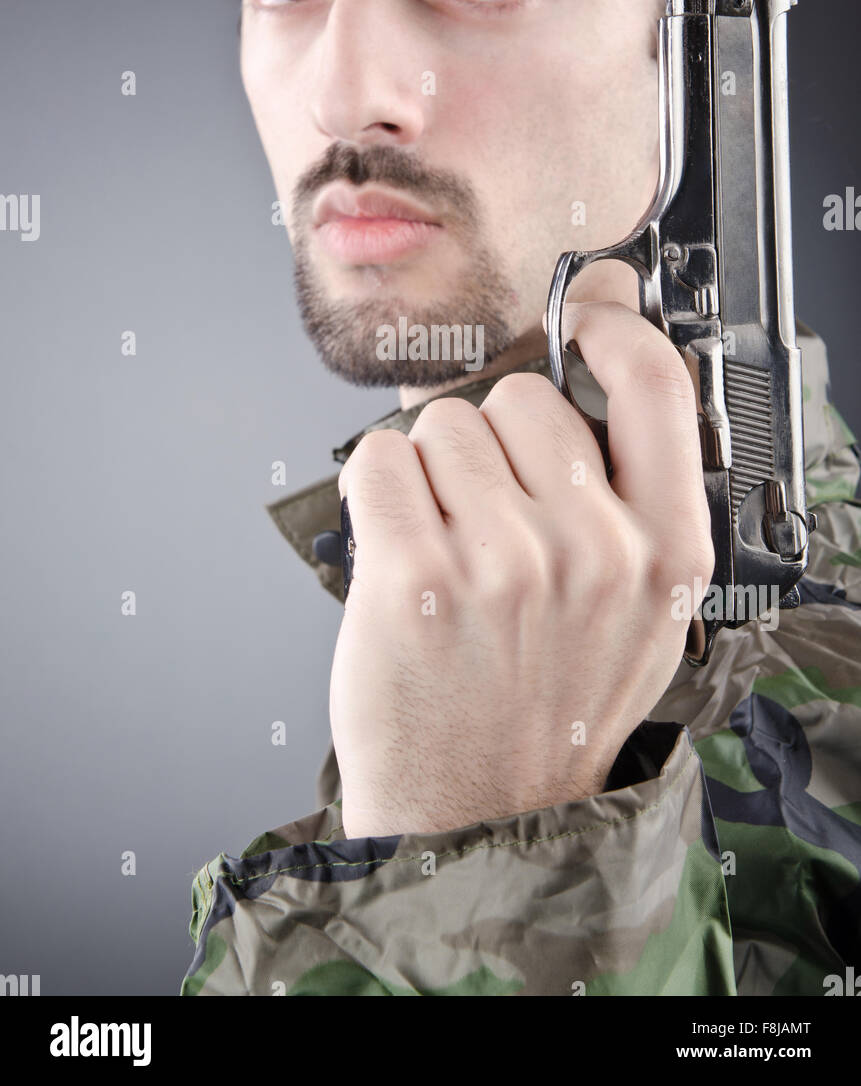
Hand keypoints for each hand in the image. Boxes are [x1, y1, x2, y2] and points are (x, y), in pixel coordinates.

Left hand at [330, 300, 713, 836]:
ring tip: (448, 555)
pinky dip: (376, 488)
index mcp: (666, 554)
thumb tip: (592, 376)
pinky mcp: (414, 576)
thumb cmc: (548, 709)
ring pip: (444, 427)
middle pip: (521, 399)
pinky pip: (380, 458)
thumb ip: (631, 503)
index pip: (658, 386)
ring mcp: (506, 564)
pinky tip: (398, 547)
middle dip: (493, 443)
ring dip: (432, 475)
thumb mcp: (638, 616)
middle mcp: (596, 553)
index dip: (611, 334)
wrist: (476, 812)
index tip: (578, 326)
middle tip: (489, 523)